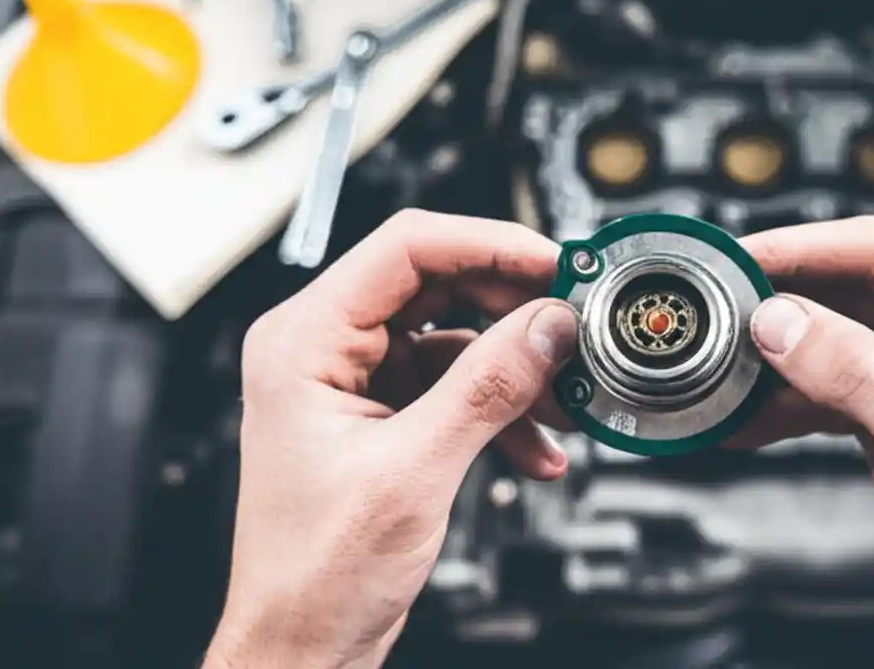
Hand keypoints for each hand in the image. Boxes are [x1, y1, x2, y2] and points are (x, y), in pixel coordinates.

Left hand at [203, 210, 577, 668]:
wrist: (303, 645)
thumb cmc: (314, 574)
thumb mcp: (414, 471)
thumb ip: (488, 387)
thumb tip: (546, 323)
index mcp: (303, 341)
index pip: (406, 249)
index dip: (489, 245)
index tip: (554, 263)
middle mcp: (323, 349)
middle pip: (437, 285)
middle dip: (513, 310)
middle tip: (571, 326)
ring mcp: (354, 382)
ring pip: (455, 337)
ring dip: (516, 368)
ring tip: (564, 399)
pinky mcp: (382, 415)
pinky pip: (456, 384)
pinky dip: (502, 409)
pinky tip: (537, 446)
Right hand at [736, 217, 873, 668]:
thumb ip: (858, 372)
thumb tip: (780, 319)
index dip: (802, 249)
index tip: (737, 258)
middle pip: (848, 291)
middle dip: (777, 304)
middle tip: (711, 315)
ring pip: (830, 341)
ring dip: (773, 360)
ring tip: (718, 373)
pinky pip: (827, 393)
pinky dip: (783, 404)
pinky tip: (744, 419)